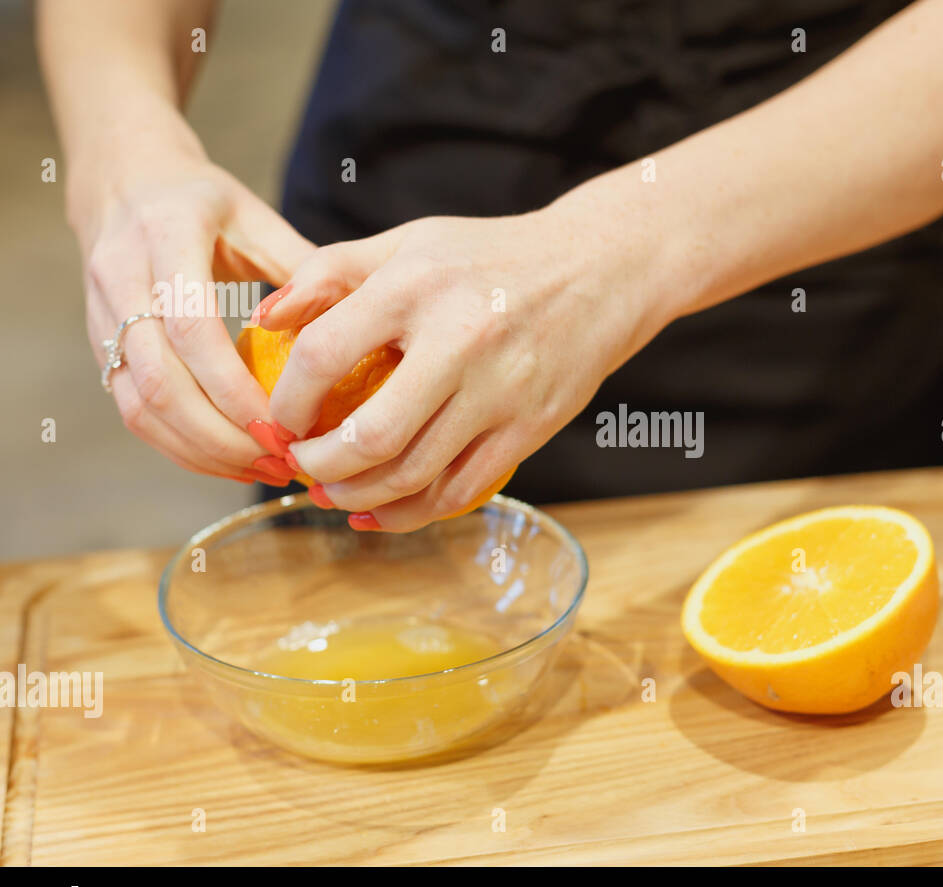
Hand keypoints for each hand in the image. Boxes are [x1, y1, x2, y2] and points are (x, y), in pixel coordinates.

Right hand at [70, 124, 314, 483]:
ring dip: (202, 451)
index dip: (233, 387)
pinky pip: (133, 412)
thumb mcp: (256, 217)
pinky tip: (231, 463)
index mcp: (165, 235)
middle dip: (223, 435)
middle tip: (282, 461)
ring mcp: (101, 316)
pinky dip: (181, 447)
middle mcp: (121, 277)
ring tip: (264, 470)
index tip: (283, 424)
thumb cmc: (205, 202)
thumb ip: (301, 266)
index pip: (191, 327)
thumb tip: (353, 326)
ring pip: (140, 406)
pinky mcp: (100, 346)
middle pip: (160, 381)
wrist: (123, 181)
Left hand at [259, 206, 662, 529]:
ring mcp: (501, 391)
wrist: (600, 272)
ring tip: (331, 493)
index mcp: (417, 285)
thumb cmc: (492, 256)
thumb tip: (264, 317)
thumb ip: (332, 271)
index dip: (286, 401)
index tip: (277, 419)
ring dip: (359, 496)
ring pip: (414, 474)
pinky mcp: (529, 427)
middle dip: (318, 467)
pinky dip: (412, 511)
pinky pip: (461, 489)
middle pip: (371, 435)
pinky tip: (380, 509)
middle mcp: (460, 340)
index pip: (325, 355)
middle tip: (298, 468)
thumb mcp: (411, 241)